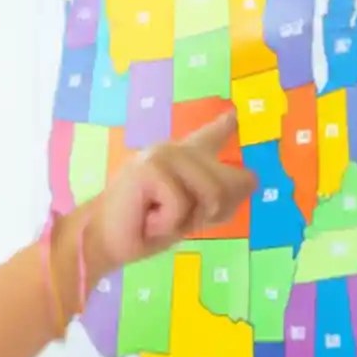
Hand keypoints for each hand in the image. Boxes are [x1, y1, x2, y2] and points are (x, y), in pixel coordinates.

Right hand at [81, 111, 256, 276]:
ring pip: (210, 194)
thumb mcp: (190, 215)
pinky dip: (166, 223)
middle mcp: (173, 150)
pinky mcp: (150, 168)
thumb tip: (252, 178)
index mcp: (180, 159)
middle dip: (211, 213)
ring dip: (186, 220)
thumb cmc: (143, 230)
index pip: (208, 138)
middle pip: (228, 183)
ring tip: (156, 217)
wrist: (104, 241)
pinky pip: (181, 204)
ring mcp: (161, 155)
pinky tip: (145, 217)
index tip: (235, 115)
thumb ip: (220, 197)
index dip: (223, 127)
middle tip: (171, 220)